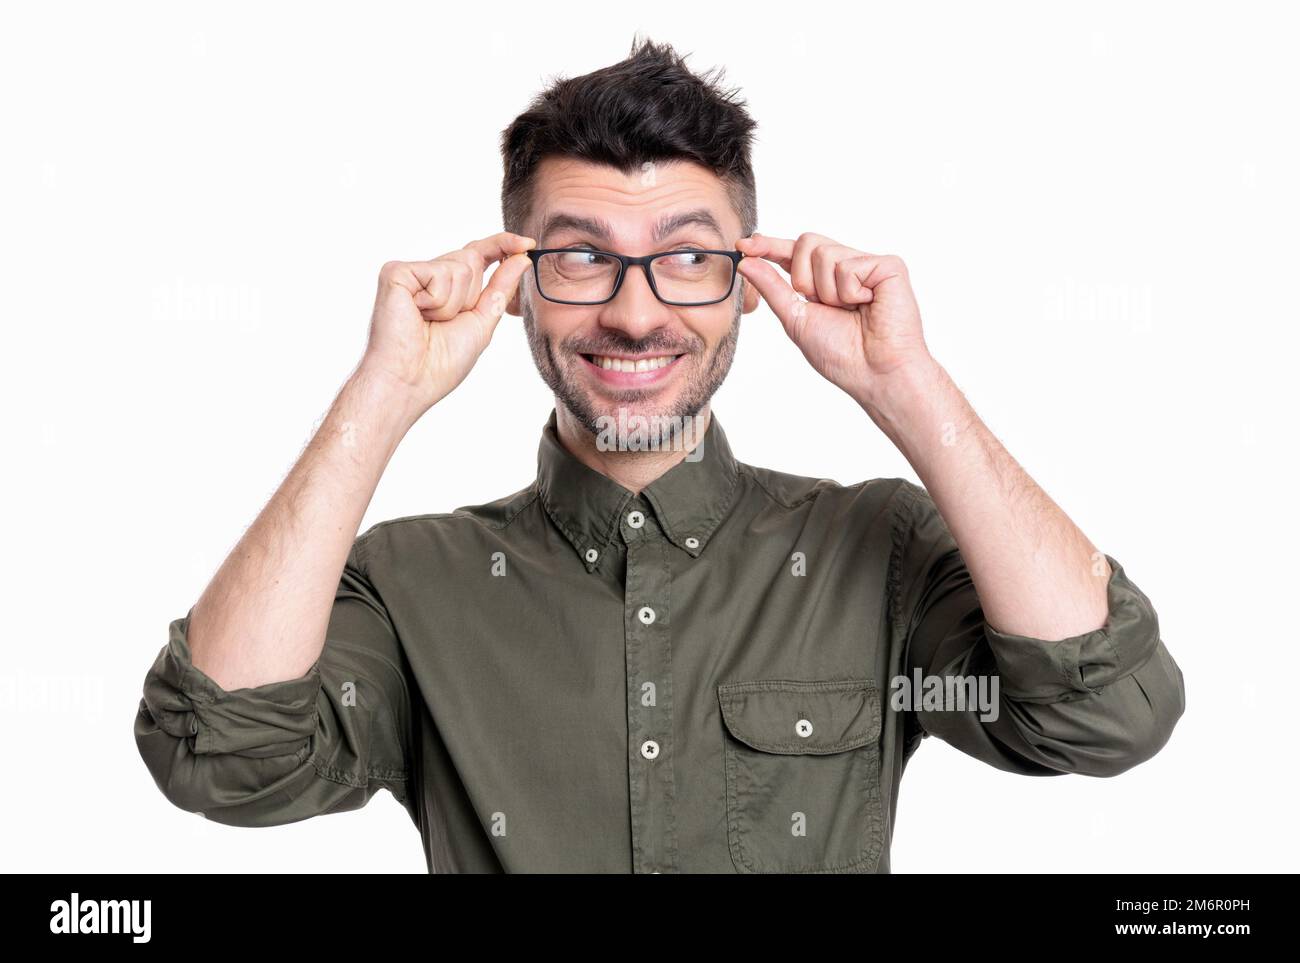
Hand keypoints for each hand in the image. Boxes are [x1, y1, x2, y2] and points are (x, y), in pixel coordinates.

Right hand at [358, 231, 535, 412]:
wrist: (410, 381)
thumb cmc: (441, 362)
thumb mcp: (482, 322)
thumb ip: (501, 288)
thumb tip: (522, 257)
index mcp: (447, 287)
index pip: (479, 255)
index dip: (502, 245)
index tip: (528, 242)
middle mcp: (427, 275)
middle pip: (472, 259)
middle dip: (471, 296)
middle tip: (445, 322)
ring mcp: (410, 272)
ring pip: (460, 266)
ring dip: (454, 304)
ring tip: (429, 322)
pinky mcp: (395, 272)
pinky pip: (439, 273)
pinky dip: (437, 301)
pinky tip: (417, 314)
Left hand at [735, 232, 934, 406]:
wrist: (875, 373)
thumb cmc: (842, 355)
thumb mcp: (796, 319)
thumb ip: (772, 287)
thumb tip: (746, 262)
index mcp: (824, 281)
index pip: (792, 253)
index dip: (769, 246)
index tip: (743, 246)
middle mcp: (846, 267)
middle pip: (805, 242)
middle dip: (802, 278)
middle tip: (824, 306)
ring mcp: (867, 264)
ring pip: (823, 251)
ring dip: (827, 290)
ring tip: (850, 310)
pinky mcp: (888, 265)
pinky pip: (847, 264)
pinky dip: (849, 291)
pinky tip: (867, 305)